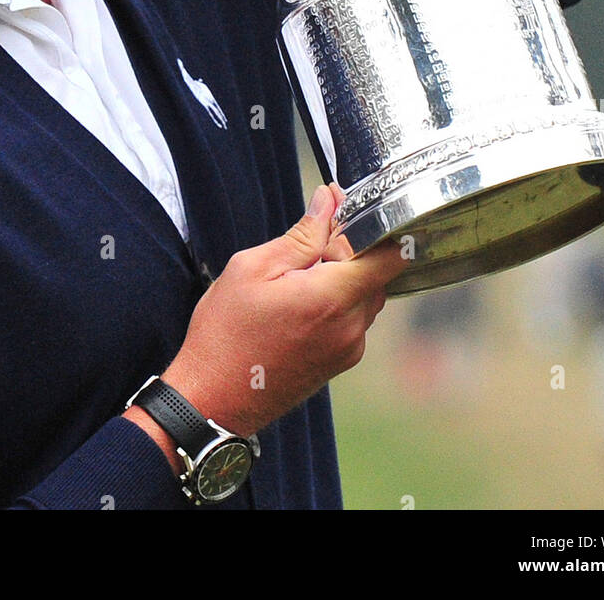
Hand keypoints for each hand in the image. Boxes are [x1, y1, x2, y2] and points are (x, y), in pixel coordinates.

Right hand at [131, 186, 403, 453]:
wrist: (212, 400)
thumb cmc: (225, 333)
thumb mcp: (253, 268)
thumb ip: (301, 234)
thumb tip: (329, 202)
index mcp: (332, 298)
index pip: (391, 257)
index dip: (378, 227)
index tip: (351, 212)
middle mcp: (351, 327)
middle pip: (377, 273)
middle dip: (352, 250)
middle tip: (311, 239)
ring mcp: (348, 349)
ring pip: (365, 295)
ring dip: (343, 277)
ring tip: (297, 274)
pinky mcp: (339, 362)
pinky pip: (353, 319)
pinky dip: (336, 301)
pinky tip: (298, 301)